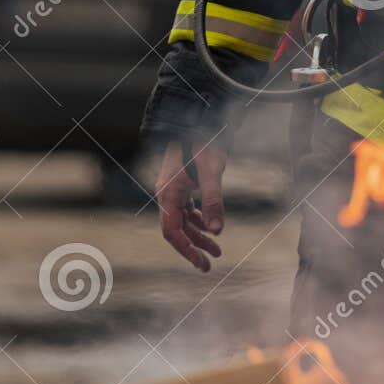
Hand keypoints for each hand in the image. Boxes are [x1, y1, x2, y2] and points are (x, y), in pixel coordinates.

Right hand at [157, 137, 226, 271]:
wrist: (196, 117)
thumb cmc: (203, 140)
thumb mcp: (212, 170)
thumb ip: (213, 200)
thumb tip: (217, 231)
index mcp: (168, 192)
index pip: (172, 230)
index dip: (186, 249)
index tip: (201, 263)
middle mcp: (166, 193)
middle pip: (176, 229)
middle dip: (192, 248)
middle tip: (209, 266)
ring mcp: (173, 189)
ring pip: (182, 221)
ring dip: (198, 236)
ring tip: (217, 250)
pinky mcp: (180, 185)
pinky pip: (186, 210)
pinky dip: (198, 221)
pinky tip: (210, 229)